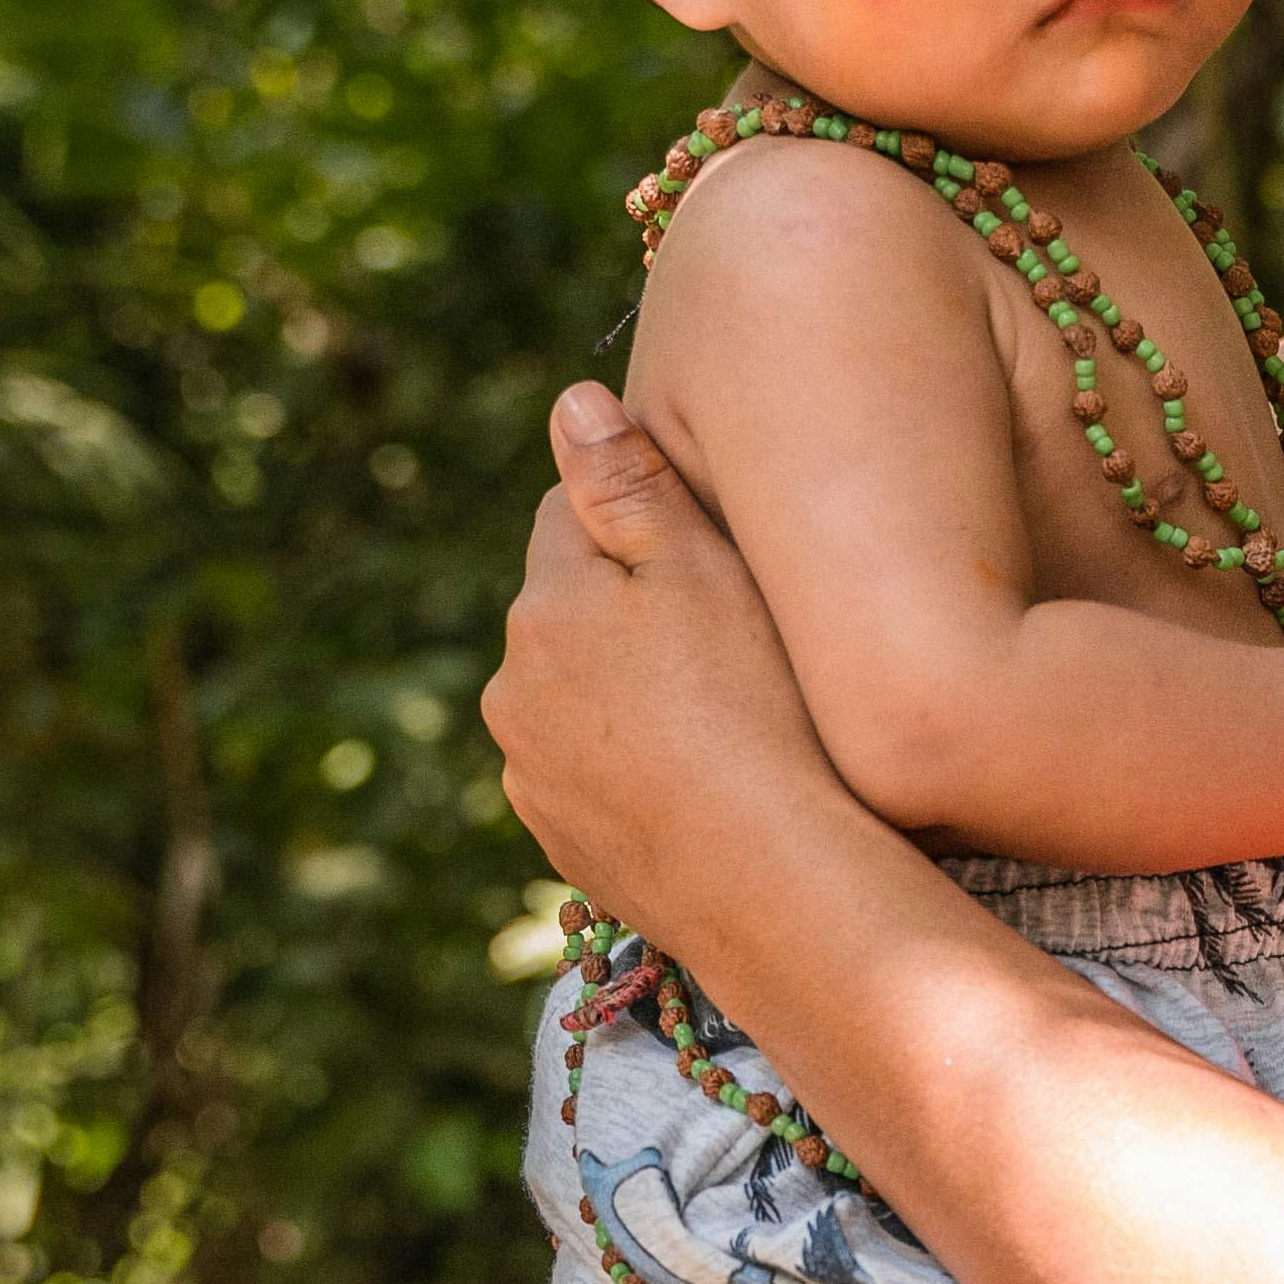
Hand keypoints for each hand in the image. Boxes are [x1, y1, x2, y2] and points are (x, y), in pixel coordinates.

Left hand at [482, 383, 842, 971]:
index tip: (707, 555)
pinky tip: (698, 780)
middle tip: (729, 642)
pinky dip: (630, 768)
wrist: (772, 881)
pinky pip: (590, 774)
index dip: (641, 522)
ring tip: (720, 720)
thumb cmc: (759, 709)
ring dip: (626, 693)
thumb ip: (628, 481)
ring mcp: (531, 774)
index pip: (567, 513)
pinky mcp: (560, 841)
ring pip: (576, 696)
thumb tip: (569, 402)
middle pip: (568, 611)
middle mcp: (512, 688)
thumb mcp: (705, 569)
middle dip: (627, 612)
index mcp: (545, 604)